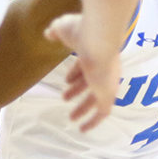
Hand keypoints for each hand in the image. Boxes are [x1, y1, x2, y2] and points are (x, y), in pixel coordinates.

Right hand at [44, 13, 120, 131]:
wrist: (98, 40)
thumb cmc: (82, 32)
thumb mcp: (63, 29)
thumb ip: (57, 32)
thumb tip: (49, 33)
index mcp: (98, 53)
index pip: (87, 66)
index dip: (76, 73)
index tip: (66, 80)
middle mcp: (106, 69)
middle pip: (92, 83)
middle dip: (78, 91)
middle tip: (65, 98)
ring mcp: (108, 83)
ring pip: (96, 99)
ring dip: (83, 108)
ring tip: (71, 118)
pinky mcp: (108, 95)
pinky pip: (102, 113)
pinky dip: (93, 121)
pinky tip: (83, 129)